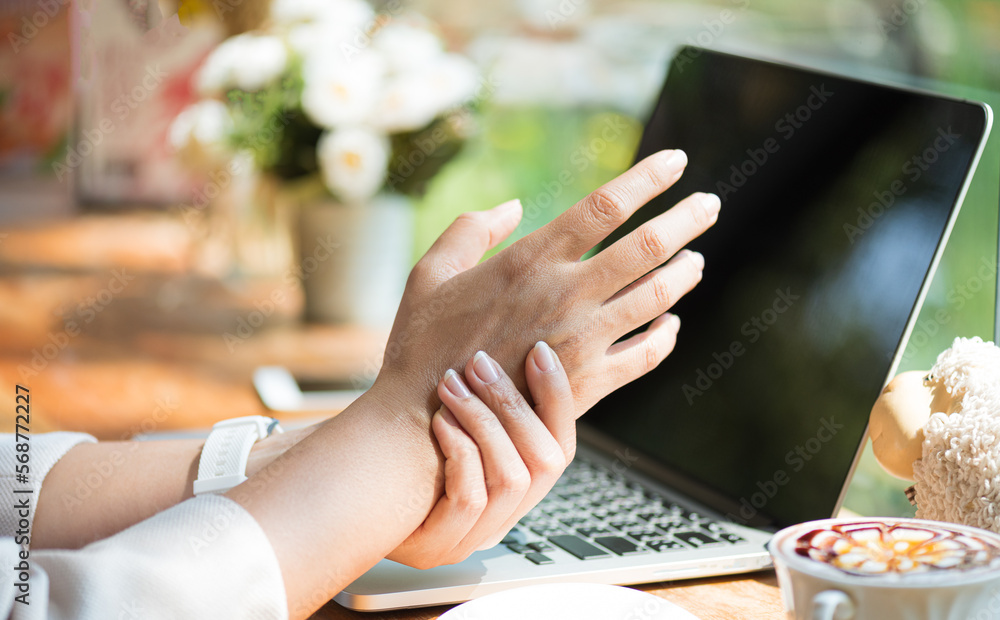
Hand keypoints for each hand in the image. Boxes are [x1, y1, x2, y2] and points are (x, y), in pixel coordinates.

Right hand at [369, 148, 716, 423]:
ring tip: (697, 259)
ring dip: (684, 273)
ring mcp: (582, 343)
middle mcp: (565, 296)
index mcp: (529, 261)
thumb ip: (469, 230)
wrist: (427, 425)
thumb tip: (515, 206)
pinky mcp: (589, 386)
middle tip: (711, 204)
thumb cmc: (421, 346)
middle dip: (687, 220)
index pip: (604, 207)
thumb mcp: (428, 273)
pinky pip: (646, 354)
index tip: (676, 162)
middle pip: (647, 248)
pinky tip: (672, 323)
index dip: (647, 179)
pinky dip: (667, 335)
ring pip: (656, 297)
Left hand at [387, 342, 573, 567]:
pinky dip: (460, 451)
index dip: (557, 398)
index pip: (562, 448)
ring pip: (511, 478)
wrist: (343, 490)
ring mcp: (471, 538)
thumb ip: (484, 395)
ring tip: (452, 387)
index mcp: (513, 487)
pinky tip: (439, 423)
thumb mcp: (451, 419)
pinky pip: (470, 498)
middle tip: (479, 363)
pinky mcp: (437, 547)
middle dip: (514, 403)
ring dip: (484, 421)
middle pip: (545, 462)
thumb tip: (507, 336)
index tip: (539, 350)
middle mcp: (501, 517)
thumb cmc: (398, 445)